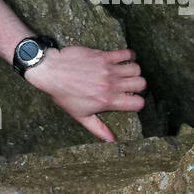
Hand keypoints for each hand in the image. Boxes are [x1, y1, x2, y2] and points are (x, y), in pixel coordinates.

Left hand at [24, 46, 145, 141]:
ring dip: (133, 71)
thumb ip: (97, 128)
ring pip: (136, 68)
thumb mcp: (80, 115)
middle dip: (138, 86)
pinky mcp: (104, 56)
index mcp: (106, 101)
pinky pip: (126, 53)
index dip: (137, 103)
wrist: (51, 71)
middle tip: (128, 86)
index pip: (138, 103)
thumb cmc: (63, 94)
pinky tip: (123, 59)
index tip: (131, 100)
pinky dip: (129, 55)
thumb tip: (111, 140)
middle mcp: (110, 85)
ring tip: (125, 73)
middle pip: (141, 83)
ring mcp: (108, 69)